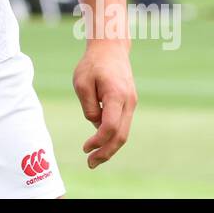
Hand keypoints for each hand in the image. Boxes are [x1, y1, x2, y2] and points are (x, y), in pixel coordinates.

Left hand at [72, 40, 136, 168]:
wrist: (111, 48)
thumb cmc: (92, 64)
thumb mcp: (81, 83)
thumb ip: (88, 107)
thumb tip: (95, 126)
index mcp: (116, 94)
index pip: (110, 126)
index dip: (98, 141)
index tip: (85, 148)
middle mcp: (128, 101)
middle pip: (121, 135)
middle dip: (106, 153)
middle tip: (90, 164)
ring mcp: (131, 103)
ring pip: (124, 132)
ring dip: (110, 147)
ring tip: (94, 158)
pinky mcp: (129, 103)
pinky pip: (122, 124)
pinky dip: (112, 136)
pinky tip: (100, 143)